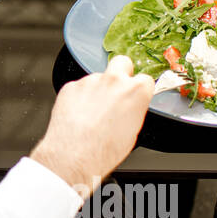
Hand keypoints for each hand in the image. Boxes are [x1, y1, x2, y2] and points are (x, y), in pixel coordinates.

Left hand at [28, 55, 153, 193]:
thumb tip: (130, 108)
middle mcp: (113, 81)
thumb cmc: (103, 150)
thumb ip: (133, 110)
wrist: (74, 155)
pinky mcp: (70, 86)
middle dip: (122, 73)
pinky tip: (78, 114)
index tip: (136, 95)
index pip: (145, 79)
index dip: (140, 89)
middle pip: (123, 62)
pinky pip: (78, 87)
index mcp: (135, 92)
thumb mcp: (132, 132)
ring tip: (92, 113)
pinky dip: (78, 97)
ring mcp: (90, 81)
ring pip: (97, 78)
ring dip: (96, 90)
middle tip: (117, 91)